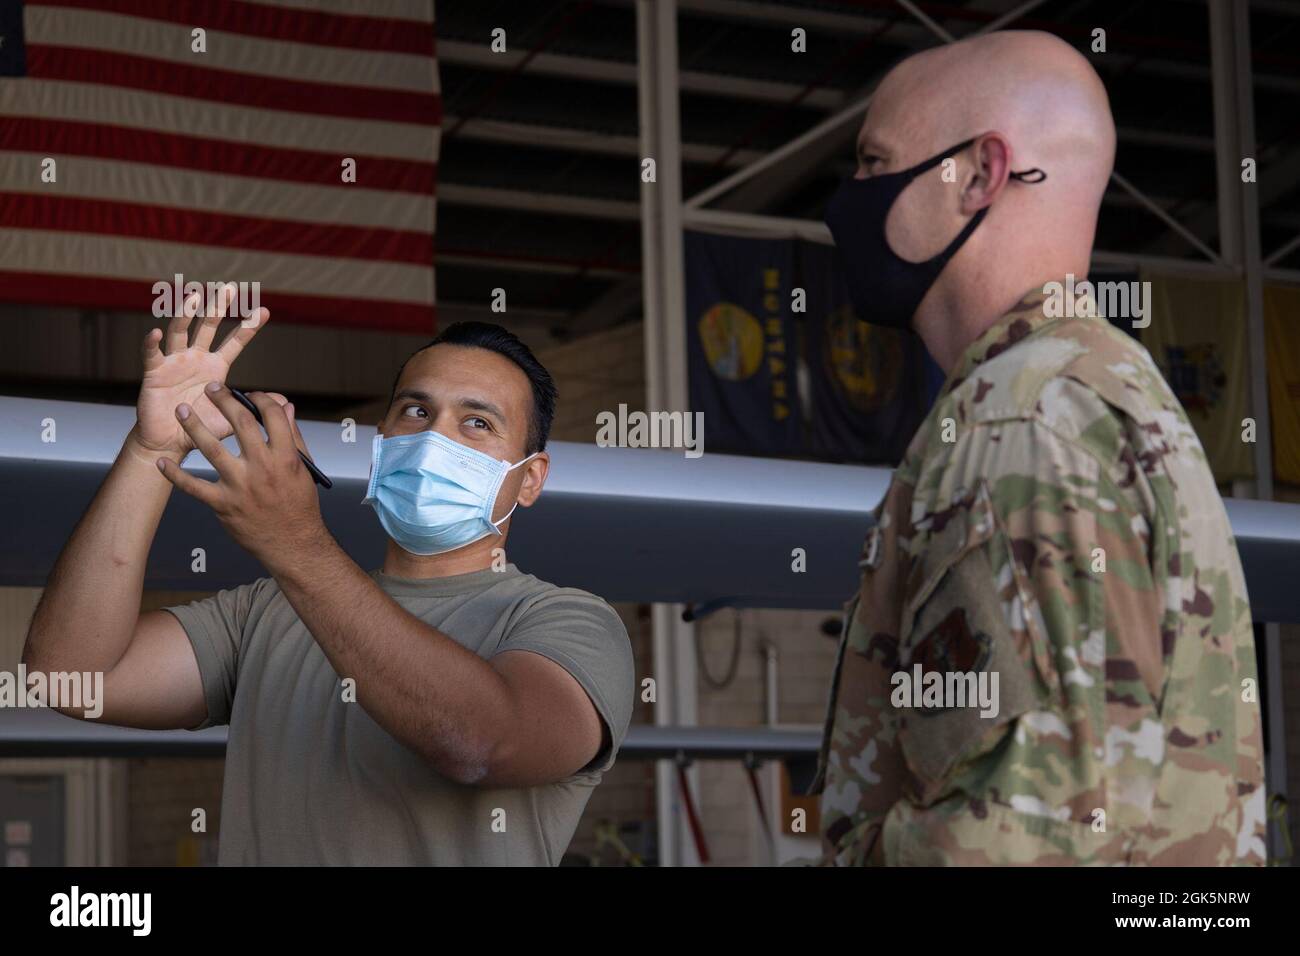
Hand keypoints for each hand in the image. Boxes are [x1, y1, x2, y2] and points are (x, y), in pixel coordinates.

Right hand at [131, 285, 269, 460]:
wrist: (172, 442)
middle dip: (218, 307)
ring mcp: (175, 362)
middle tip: (229, 288)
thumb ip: (255, 407)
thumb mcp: (234, 418)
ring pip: (180, 332)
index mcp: (216, 367)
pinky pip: (152, 355)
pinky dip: (152, 343)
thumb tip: (285, 401)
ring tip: (194, 296)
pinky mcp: (155, 373)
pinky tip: (157, 332)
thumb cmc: (201, 430)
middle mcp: (196, 358)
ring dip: (185, 314)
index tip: (265, 310)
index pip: (235, 342)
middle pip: (208, 327)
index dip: (249, 327)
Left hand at [157, 383, 327, 567]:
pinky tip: (163, 463)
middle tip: (211, 388)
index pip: (272, 416)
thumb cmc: (299, 505)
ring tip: (181, 410)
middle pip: (240, 423)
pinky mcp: (223, 505)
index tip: (251, 395)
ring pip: (211, 448)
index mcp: (285, 457)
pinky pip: (193, 487)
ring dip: (193, 426)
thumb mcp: (303, 469)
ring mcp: (240, 486)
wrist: (293, 544)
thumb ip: (293, 437)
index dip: (261, 399)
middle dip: (224, 400)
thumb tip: (286, 408)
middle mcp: (262, 468)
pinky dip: (175, 475)